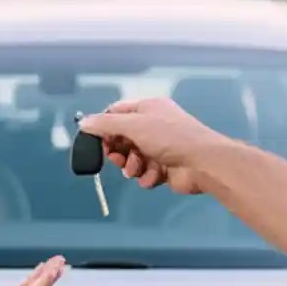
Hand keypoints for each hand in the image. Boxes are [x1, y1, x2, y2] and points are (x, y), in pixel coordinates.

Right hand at [77, 97, 232, 194]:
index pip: (117, 113)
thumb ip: (106, 125)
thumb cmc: (171, 137)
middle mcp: (153, 126)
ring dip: (131, 167)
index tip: (95, 140)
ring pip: (132, 159)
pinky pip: (144, 174)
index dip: (104, 127)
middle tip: (117, 159)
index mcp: (148, 109)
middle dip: (117, 152)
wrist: (203, 163)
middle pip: (122, 139)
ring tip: (138, 168)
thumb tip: (83, 123)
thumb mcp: (134, 125)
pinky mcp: (164, 168)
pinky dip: (146, 177)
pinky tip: (155, 176)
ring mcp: (160, 148)